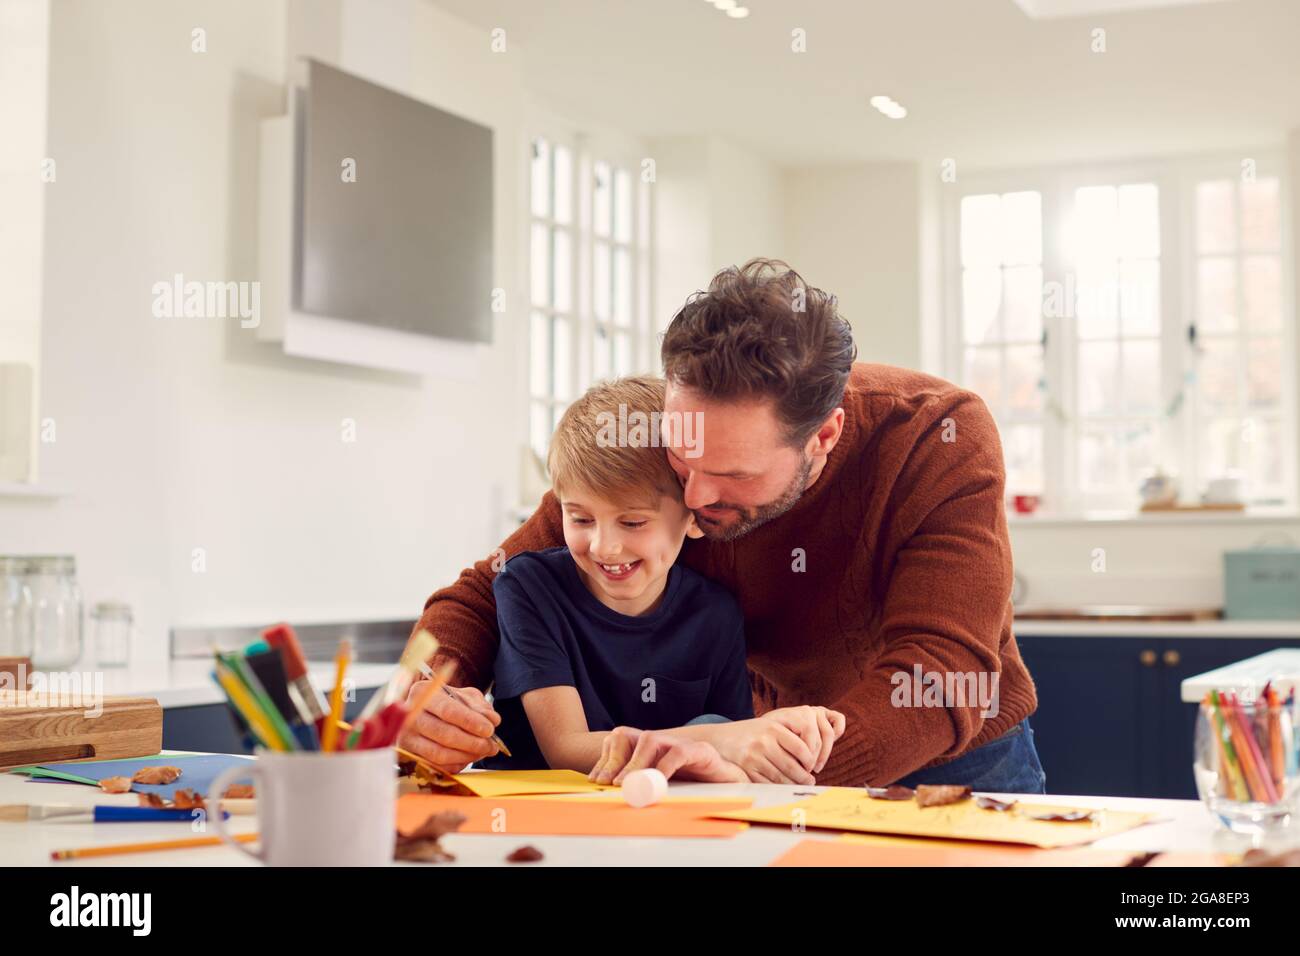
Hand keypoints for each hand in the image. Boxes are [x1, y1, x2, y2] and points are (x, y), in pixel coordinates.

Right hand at [396, 681, 501, 773]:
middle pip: (444, 734)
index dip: (471, 722)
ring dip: (466, 756)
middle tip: (491, 746)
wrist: (427, 713)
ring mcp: (407, 737)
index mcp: (422, 693)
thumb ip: (480, 706)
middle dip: (472, 742)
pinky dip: (456, 764)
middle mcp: (410, 715)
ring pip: (439, 753)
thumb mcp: (464, 696)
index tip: (489, 729)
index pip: (448, 710)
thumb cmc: (447, 703)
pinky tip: (468, 758)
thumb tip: (492, 720)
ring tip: (483, 751)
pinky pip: (436, 766)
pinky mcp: (409, 755)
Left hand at [589, 727, 747, 784]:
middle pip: (630, 736)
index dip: (606, 758)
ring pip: (651, 740)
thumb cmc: (694, 785)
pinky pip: (678, 753)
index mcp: (651, 747)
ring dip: (635, 763)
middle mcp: (663, 740)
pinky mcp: (699, 751)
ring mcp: (681, 742)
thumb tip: (615, 794)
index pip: (620, 740)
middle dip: (616, 759)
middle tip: (610, 783)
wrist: (729, 784)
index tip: (598, 779)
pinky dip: (664, 767)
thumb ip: (640, 785)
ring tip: (627, 783)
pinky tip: (657, 782)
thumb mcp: (660, 785)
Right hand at [704, 707, 846, 783]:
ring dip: (792, 785)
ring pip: (781, 777)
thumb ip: (789, 738)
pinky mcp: (746, 769)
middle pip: (792, 766)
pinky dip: (778, 788)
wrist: (721, 738)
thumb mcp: (769, 726)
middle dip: (804, 777)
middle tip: (810, 781)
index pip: (801, 748)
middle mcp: (764, 741)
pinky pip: (768, 783)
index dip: (810, 760)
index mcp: (773, 727)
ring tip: (799, 785)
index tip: (811, 766)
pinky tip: (783, 788)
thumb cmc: (752, 734)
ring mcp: (754, 756)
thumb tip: (812, 759)